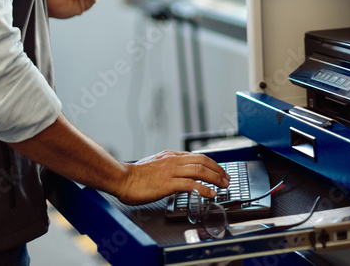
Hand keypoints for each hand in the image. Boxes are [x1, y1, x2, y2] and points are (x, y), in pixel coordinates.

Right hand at [114, 150, 229, 205]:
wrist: (122, 178)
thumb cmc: (134, 176)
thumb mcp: (154, 165)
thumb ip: (166, 166)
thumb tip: (176, 173)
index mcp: (170, 156)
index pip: (196, 157)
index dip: (211, 164)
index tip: (218, 171)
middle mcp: (173, 161)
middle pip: (202, 161)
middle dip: (217, 170)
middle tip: (226, 178)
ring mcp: (171, 171)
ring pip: (200, 171)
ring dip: (215, 178)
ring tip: (223, 185)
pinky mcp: (168, 183)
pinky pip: (191, 184)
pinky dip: (204, 189)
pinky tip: (211, 194)